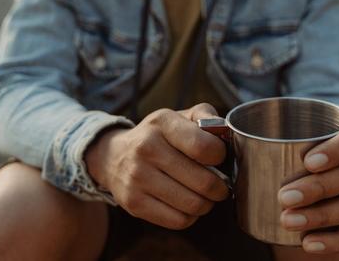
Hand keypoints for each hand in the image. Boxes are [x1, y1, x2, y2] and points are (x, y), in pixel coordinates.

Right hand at [85, 103, 229, 229]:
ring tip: (204, 195)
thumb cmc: (156, 137)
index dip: (220, 156)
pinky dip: (190, 216)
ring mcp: (138, 177)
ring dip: (207, 203)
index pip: (204, 147)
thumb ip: (204, 116)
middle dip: (220, 187)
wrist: (113, 156)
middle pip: (204, 182)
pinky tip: (186, 204)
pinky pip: (179, 221)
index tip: (219, 158)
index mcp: (162, 123)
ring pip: (193, 205)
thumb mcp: (176, 118)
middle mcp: (147, 148)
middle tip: (220, 185)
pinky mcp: (134, 203)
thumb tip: (225, 132)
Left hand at [277, 115, 338, 253]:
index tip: (307, 161)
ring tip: (289, 221)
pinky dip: (336, 241)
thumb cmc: (315, 140)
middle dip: (320, 188)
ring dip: (323, 217)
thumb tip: (230, 138)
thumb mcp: (306, 127)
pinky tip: (309, 243)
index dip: (338, 149)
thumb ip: (279, 130)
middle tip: (284, 196)